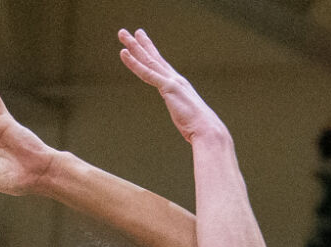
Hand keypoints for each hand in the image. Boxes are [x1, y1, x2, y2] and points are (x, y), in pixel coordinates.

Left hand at [115, 28, 226, 142]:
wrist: (208, 130)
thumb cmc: (199, 128)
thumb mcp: (187, 119)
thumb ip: (184, 114)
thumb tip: (186, 122)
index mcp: (179, 86)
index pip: (161, 66)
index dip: (150, 52)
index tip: (142, 41)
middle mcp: (175, 79)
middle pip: (153, 57)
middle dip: (140, 44)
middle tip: (127, 32)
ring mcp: (172, 82)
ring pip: (148, 60)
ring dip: (134, 46)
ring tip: (122, 34)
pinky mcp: (168, 88)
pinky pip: (147, 73)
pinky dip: (134, 63)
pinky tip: (124, 53)